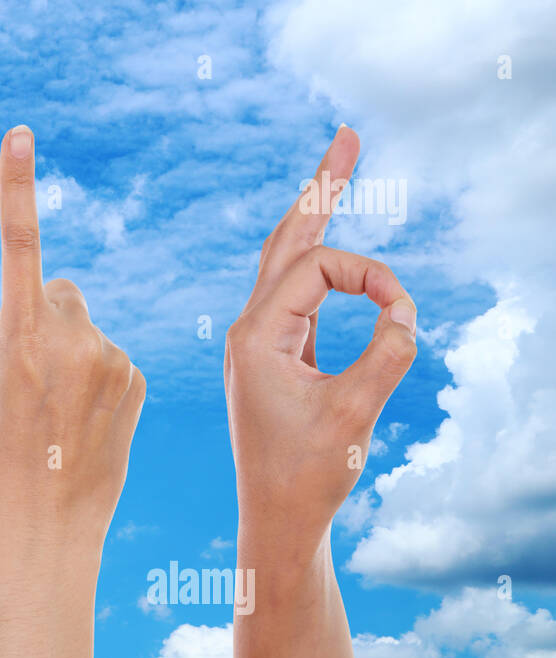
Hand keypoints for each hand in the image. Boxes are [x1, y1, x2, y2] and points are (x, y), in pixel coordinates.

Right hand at [0, 125, 144, 657]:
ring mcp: (112, 356)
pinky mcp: (139, 377)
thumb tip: (42, 308)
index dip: (17, 186)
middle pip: (61, 290)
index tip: (20, 134)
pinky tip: (88, 421)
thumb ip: (7, 329)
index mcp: (19, 334)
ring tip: (62, 413)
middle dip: (48, 315)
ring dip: (74, 353)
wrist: (46, 522)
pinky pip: (112, 355)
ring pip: (87, 327)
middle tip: (35, 373)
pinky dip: (100, 378)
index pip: (19, 244)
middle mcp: (72, 335)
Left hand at [225, 125, 415, 657]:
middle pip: (287, 241)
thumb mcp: (354, 412)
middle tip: (346, 136)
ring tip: (337, 168)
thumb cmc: (306, 475)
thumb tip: (405, 312)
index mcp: (256, 334)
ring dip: (317, 219)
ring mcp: (261, 342)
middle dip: (320, 190)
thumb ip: (386, 355)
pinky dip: (322, 266)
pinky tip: (329, 244)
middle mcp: (252, 329)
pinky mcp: (276, 357)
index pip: (317, 269)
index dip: (370, 278)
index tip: (405, 316)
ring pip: (289, 264)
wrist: (276, 521)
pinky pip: (299, 296)